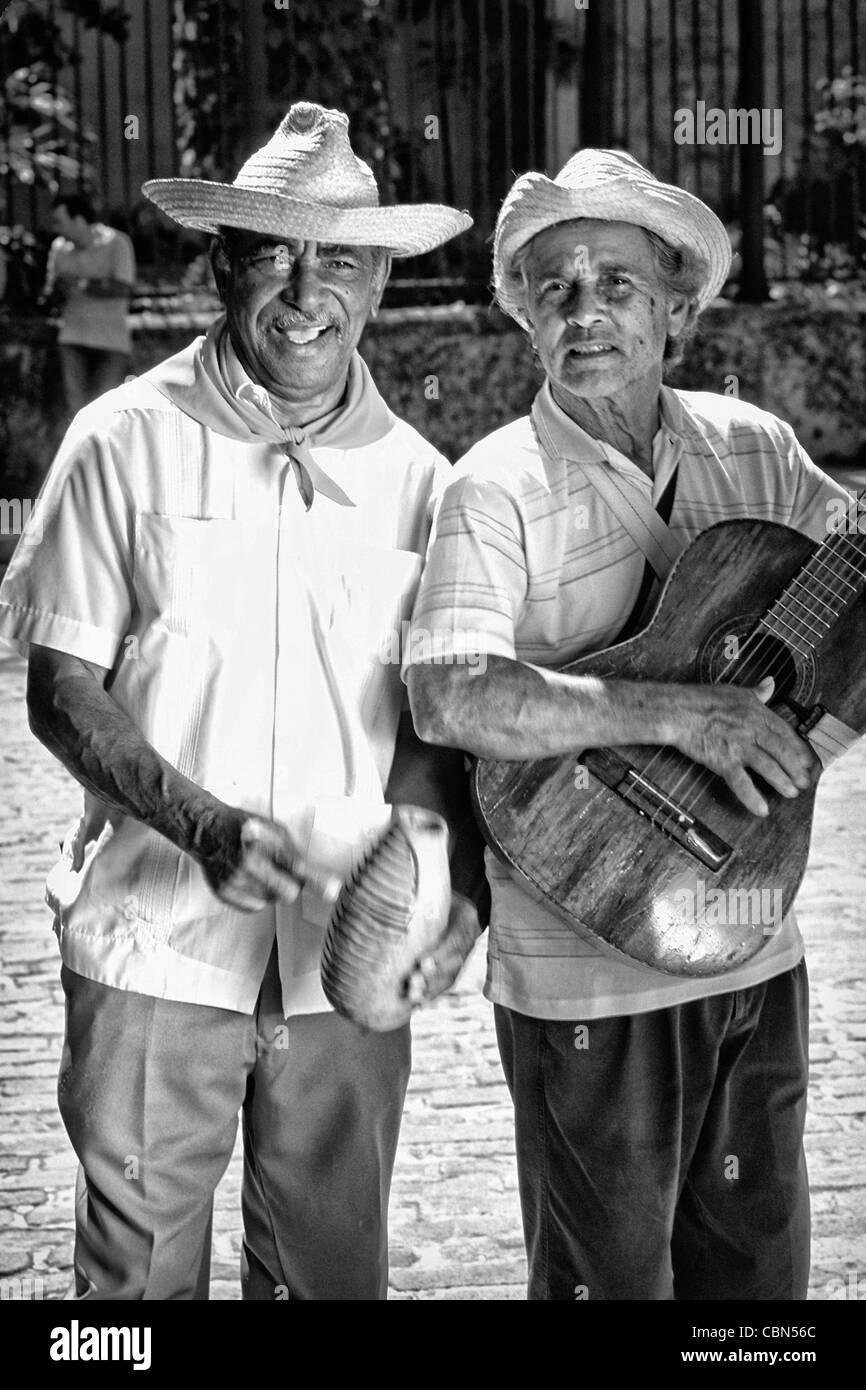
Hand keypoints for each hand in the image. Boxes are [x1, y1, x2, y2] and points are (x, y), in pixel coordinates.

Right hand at [199, 808, 341, 912]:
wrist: (206, 831)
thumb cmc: (245, 827)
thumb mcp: (275, 830)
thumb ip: (294, 852)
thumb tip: (317, 877)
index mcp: (265, 844)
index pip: (297, 865)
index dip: (317, 880)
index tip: (333, 890)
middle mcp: (250, 864)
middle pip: (288, 892)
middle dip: (292, 886)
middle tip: (282, 871)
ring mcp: (236, 881)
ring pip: (271, 900)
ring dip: (272, 889)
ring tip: (259, 870)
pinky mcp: (225, 894)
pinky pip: (254, 906)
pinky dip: (256, 896)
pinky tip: (247, 878)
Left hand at [406, 893, 482, 1006]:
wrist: (436, 900)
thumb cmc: (426, 892)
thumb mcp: (426, 891)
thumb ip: (418, 901)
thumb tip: (394, 910)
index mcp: (467, 914)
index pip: (458, 937)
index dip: (441, 953)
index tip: (422, 963)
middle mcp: (470, 936)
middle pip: (456, 959)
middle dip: (434, 974)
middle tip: (413, 982)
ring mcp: (465, 952)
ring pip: (451, 975)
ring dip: (431, 988)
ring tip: (412, 996)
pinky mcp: (455, 965)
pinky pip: (446, 982)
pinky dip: (431, 993)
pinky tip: (417, 1002)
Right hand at [671, 676, 820, 816]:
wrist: (678, 711)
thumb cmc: (702, 700)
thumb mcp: (735, 691)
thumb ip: (757, 692)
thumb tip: (770, 683)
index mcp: (757, 713)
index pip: (784, 732)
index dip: (797, 748)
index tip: (805, 759)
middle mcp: (752, 730)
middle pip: (781, 751)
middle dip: (795, 768)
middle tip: (803, 781)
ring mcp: (739, 746)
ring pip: (768, 766)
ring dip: (782, 781)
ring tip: (791, 793)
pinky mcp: (723, 761)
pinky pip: (741, 782)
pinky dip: (752, 797)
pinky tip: (762, 809)